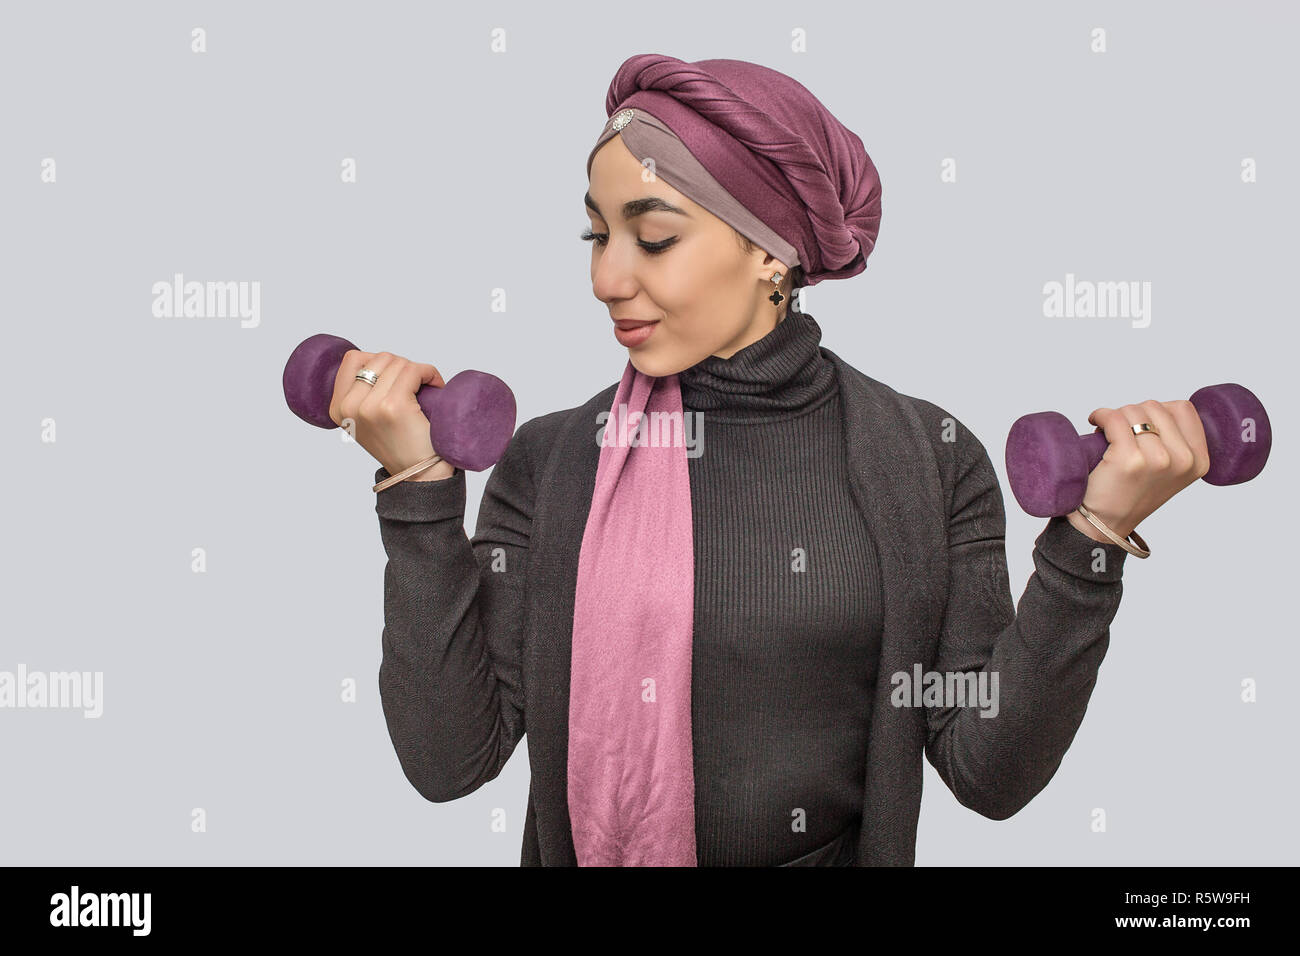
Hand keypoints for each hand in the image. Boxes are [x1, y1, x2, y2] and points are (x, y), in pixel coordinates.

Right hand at [327, 350, 455, 480]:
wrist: (419, 474)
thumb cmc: (400, 444)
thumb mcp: (367, 420)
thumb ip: (362, 393)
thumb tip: (378, 359)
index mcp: (338, 409)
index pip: (352, 360)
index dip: (380, 362)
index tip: (395, 378)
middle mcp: (349, 407)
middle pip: (379, 358)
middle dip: (402, 366)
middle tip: (416, 385)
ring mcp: (370, 406)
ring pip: (398, 362)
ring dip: (417, 370)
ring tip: (426, 387)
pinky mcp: (394, 406)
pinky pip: (413, 370)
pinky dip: (428, 373)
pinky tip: (435, 386)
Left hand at [1067, 400, 1210, 542]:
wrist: (1104, 523)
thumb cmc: (1132, 492)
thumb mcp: (1170, 471)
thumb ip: (1175, 441)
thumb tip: (1157, 407)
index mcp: (1199, 461)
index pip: (1183, 409)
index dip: (1157, 411)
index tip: (1141, 424)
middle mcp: (1183, 460)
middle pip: (1155, 407)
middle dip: (1133, 414)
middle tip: (1120, 432)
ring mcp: (1157, 459)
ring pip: (1133, 411)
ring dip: (1116, 416)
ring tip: (1109, 434)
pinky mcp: (1129, 459)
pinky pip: (1113, 418)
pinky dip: (1101, 415)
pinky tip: (1096, 423)